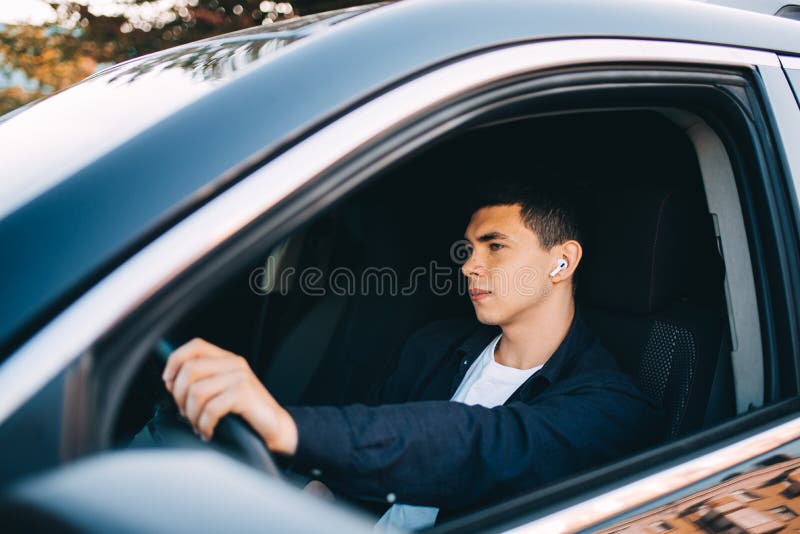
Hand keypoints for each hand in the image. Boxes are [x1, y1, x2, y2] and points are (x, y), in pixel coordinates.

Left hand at [161, 338, 297, 454]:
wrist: (277, 429)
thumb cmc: (247, 414)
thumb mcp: (222, 391)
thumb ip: (202, 381)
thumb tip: (170, 382)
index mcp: (227, 359)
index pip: (195, 346)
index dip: (174, 361)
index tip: (167, 382)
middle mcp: (234, 364)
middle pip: (190, 369)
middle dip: (179, 396)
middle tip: (186, 414)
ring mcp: (240, 377)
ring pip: (196, 391)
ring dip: (192, 415)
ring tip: (199, 426)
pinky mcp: (244, 393)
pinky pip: (210, 408)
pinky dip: (204, 425)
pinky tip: (209, 432)